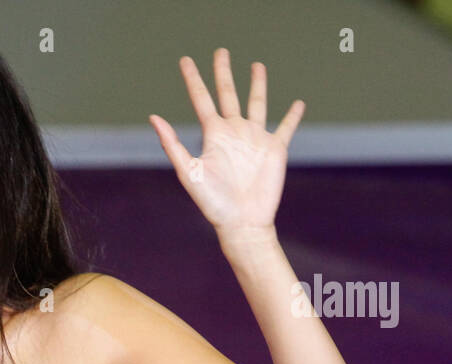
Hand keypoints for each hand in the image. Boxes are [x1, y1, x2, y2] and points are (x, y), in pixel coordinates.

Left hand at [148, 49, 303, 235]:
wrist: (242, 222)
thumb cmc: (213, 203)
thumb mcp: (189, 171)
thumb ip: (172, 144)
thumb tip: (153, 117)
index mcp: (213, 135)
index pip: (201, 99)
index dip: (193, 79)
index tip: (185, 60)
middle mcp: (233, 132)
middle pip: (228, 93)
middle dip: (223, 73)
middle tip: (221, 51)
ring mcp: (255, 139)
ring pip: (257, 103)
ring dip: (257, 85)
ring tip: (257, 66)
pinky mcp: (275, 149)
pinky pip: (285, 127)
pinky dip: (292, 115)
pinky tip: (298, 103)